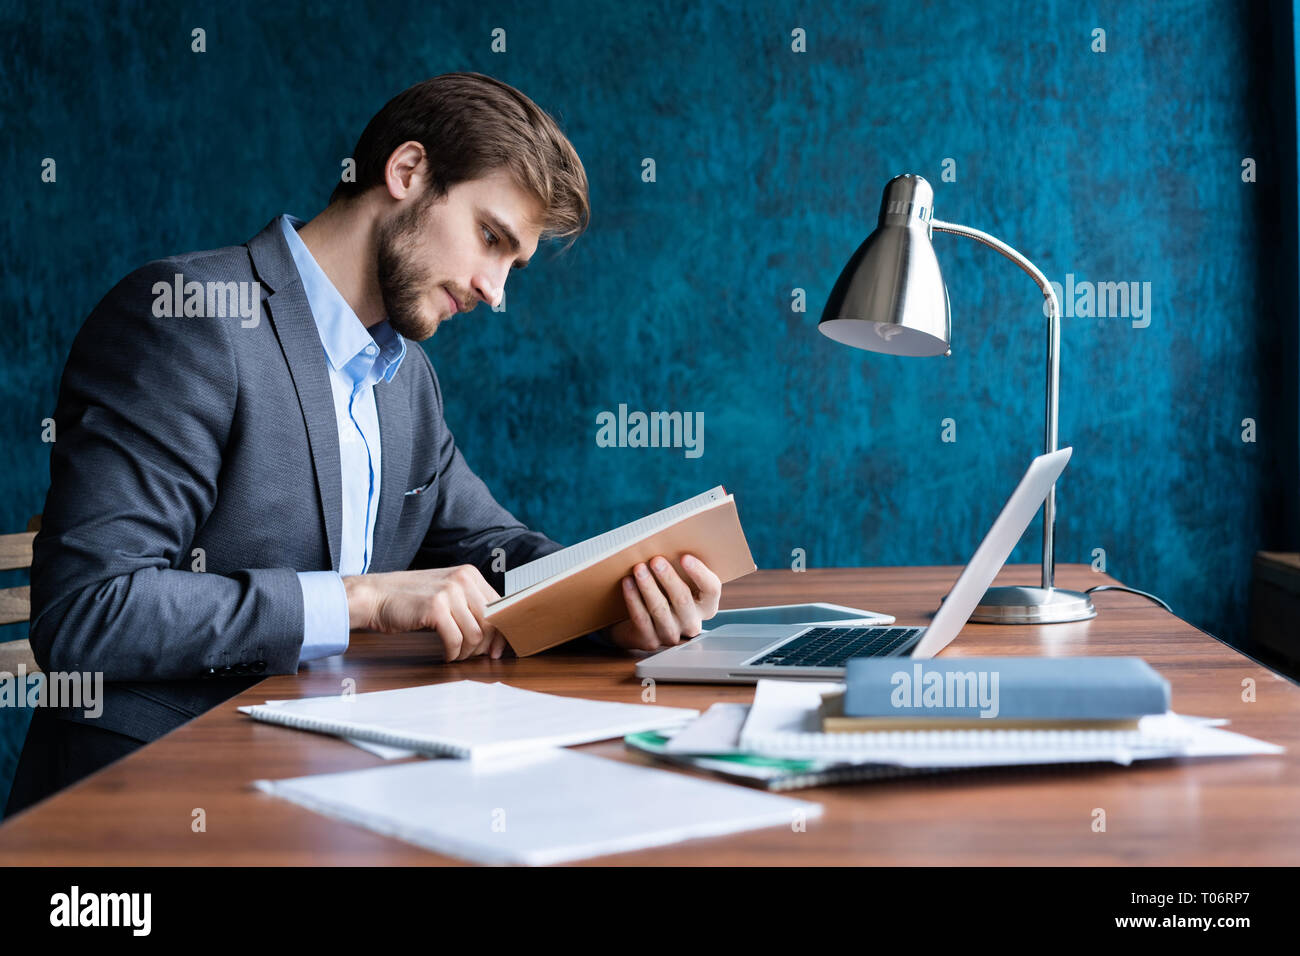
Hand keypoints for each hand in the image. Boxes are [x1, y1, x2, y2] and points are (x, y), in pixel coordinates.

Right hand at [342, 566, 508, 660]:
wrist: (374, 595)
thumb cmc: (409, 598)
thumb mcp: (446, 591)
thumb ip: (469, 604)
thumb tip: (495, 633)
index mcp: (469, 574)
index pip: (500, 606)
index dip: (501, 632)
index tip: (496, 650)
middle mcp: (463, 579)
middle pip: (491, 622)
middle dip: (485, 646)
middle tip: (475, 658)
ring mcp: (449, 592)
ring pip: (475, 635)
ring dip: (467, 652)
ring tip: (456, 655)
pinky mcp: (435, 608)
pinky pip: (456, 641)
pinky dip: (453, 654)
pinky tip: (446, 655)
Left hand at [608, 553, 721, 650]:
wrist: (637, 620)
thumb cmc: (662, 590)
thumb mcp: (675, 579)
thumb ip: (679, 567)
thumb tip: (667, 543)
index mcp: (706, 605)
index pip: (711, 589)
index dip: (699, 573)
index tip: (685, 557)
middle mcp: (692, 623)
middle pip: (683, 600)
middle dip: (668, 578)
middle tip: (655, 560)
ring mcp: (671, 634)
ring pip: (660, 610)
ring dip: (648, 586)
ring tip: (638, 568)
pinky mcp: (650, 641)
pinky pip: (641, 618)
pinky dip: (633, 598)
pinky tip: (627, 582)